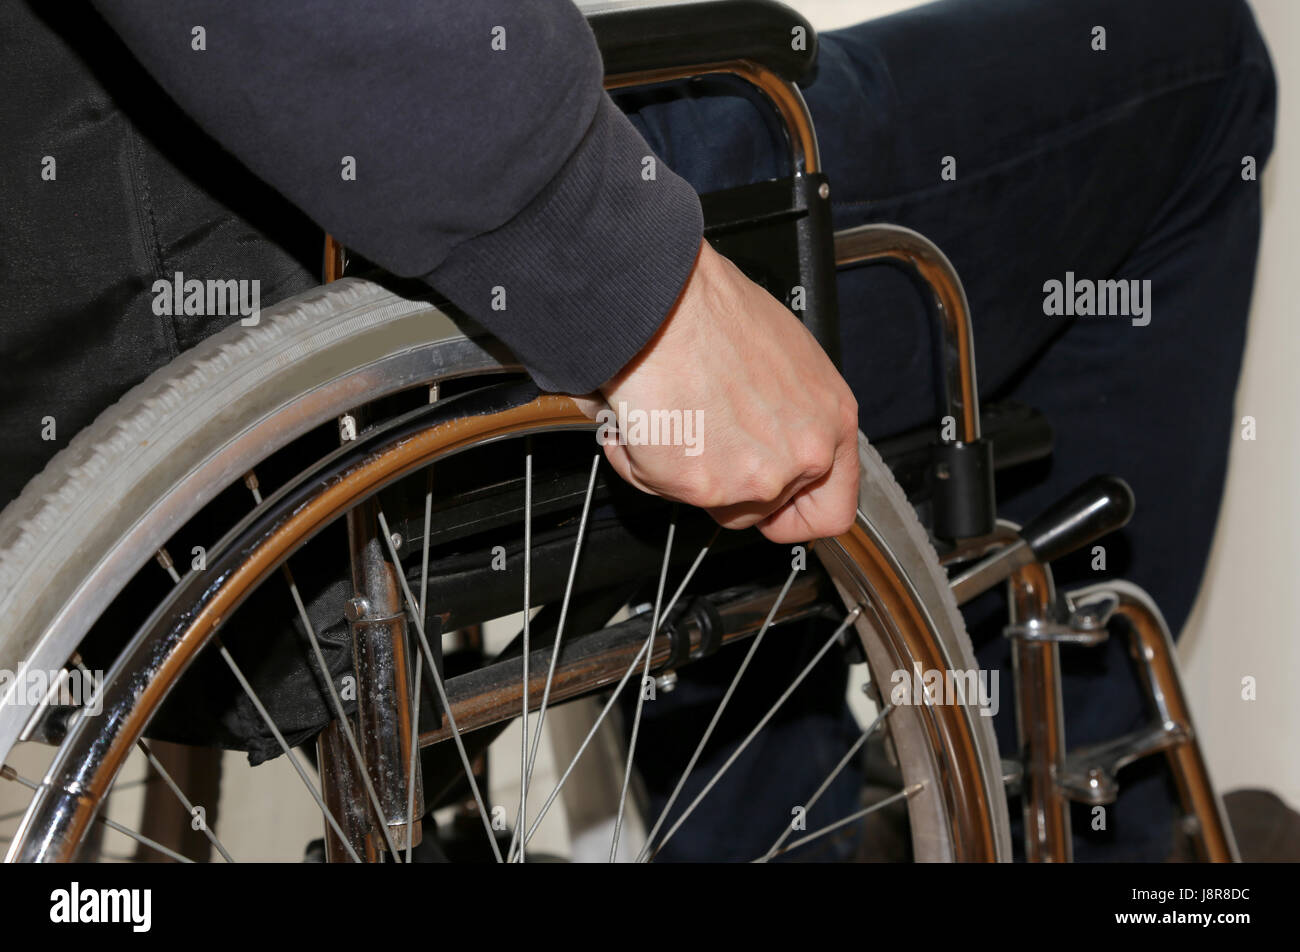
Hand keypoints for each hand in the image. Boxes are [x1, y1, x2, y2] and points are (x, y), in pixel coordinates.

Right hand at [581, 241, 859, 543]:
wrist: (664, 302)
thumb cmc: (713, 311)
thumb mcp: (783, 359)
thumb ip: (786, 415)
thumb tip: (762, 435)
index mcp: (831, 420)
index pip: (833, 510)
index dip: (797, 514)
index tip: (776, 509)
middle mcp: (803, 454)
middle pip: (766, 511)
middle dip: (728, 486)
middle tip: (703, 442)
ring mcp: (756, 476)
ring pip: (714, 506)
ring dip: (685, 473)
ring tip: (673, 419)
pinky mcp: (703, 486)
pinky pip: (662, 488)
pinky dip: (641, 459)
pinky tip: (643, 418)